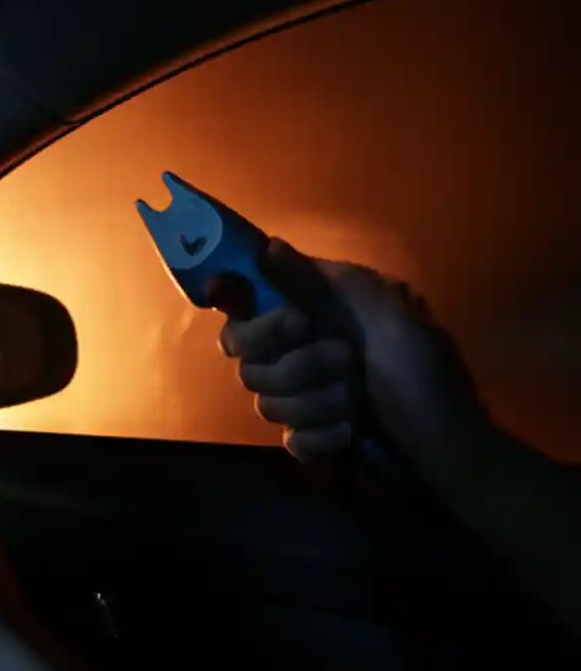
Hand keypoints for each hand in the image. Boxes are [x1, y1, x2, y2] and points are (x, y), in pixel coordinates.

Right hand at [213, 239, 488, 471]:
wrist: (452, 452)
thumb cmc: (426, 377)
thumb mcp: (388, 319)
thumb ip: (322, 284)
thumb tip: (268, 245)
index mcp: (319, 311)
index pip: (247, 309)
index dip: (260, 323)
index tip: (298, 326)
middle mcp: (304, 348)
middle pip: (249, 361)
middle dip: (299, 369)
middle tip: (348, 363)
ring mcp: (306, 395)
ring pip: (266, 404)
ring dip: (317, 406)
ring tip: (359, 406)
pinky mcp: (313, 436)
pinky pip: (289, 440)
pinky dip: (322, 440)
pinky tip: (352, 434)